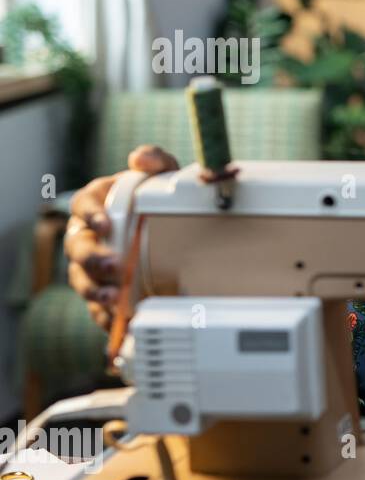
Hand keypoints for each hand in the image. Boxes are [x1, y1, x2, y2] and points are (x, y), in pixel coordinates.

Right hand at [65, 145, 178, 329]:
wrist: (172, 229)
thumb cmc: (157, 198)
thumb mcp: (164, 173)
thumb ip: (156, 159)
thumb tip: (140, 158)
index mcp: (95, 204)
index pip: (81, 205)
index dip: (89, 215)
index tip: (105, 224)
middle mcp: (87, 235)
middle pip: (77, 248)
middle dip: (92, 258)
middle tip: (115, 266)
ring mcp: (91, 265)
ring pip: (81, 279)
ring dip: (94, 290)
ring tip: (114, 299)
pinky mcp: (103, 289)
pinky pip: (95, 306)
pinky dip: (104, 315)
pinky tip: (117, 321)